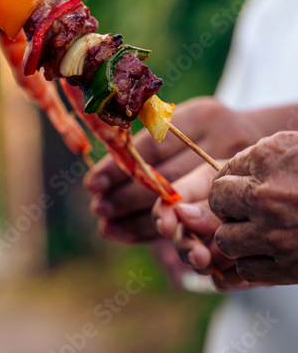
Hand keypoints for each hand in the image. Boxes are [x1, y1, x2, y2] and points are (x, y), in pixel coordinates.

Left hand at [85, 97, 259, 243]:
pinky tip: (127, 234)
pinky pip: (193, 223)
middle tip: (99, 208)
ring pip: (179, 204)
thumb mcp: (186, 121)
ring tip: (106, 225)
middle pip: (167, 177)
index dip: (122, 168)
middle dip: (127, 196)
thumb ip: (153, 137)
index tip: (93, 183)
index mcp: (203, 117)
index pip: (155, 147)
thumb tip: (100, 170)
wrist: (258, 146)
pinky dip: (158, 231)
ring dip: (137, 218)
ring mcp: (235, 174)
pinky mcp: (240, 200)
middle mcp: (222, 144)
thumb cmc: (206, 132)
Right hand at [152, 163, 244, 289]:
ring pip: (197, 262)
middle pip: (178, 236)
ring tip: (216, 263)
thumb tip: (181, 213)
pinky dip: (227, 279)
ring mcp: (217, 245)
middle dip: (185, 247)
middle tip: (200, 257)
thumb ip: (209, 200)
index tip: (165, 225)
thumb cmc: (270, 181)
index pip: (169, 204)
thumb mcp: (237, 184)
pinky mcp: (235, 269)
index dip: (162, 215)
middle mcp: (203, 221)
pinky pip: (222, 281)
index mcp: (200, 192)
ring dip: (204, 264)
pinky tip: (240, 275)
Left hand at [209, 132, 297, 284]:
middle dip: (228, 209)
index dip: (229, 184)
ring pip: (226, 241)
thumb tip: (236, 170)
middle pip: (218, 206)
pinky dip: (252, 264)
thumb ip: (263, 157)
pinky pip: (247, 270)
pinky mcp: (289, 267)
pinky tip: (268, 254)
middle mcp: (264, 197)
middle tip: (246, 211)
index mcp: (266, 161)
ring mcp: (275, 234)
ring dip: (236, 238)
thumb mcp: (294, 148)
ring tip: (257, 233)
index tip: (241, 189)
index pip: (221, 176)